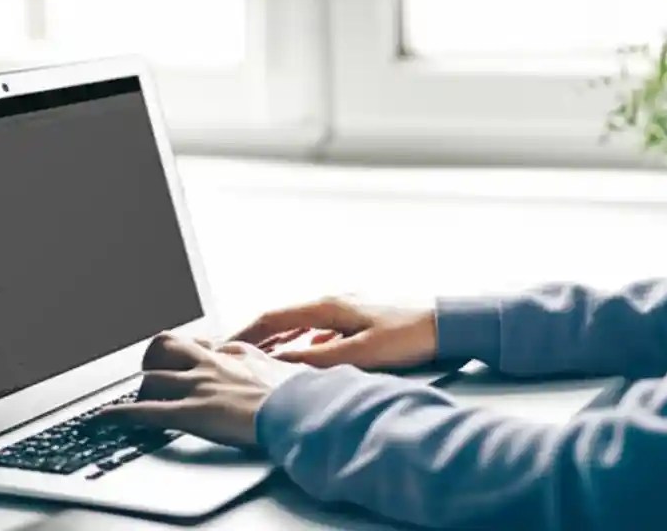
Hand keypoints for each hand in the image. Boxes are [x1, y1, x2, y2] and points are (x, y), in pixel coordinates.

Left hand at [98, 333, 305, 447]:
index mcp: (237, 352)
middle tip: (151, 374)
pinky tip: (105, 418)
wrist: (303, 408)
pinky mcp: (191, 412)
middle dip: (153, 361)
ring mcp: (199, 385)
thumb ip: (278, 373)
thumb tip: (289, 379)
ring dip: (141, 392)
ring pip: (153, 378)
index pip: (200, 345)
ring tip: (135, 402)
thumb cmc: (304, 396)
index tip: (182, 359)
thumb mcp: (291, 374)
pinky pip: (146, 411)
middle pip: (167, 348)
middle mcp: (212, 362)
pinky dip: (120, 415)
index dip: (185, 354)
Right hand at [230, 296, 437, 369]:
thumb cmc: (408, 335)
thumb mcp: (361, 353)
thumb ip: (318, 360)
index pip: (273, 317)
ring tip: (256, 358)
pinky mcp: (357, 319)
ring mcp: (344, 310)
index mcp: (328, 305)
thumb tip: (279, 364)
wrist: (446, 323)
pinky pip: (317, 331)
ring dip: (276, 341)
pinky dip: (299, 343)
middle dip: (253, 337)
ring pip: (298, 325)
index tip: (220, 346)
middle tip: (228, 354)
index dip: (244, 333)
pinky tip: (300, 358)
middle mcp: (332, 302)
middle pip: (281, 319)